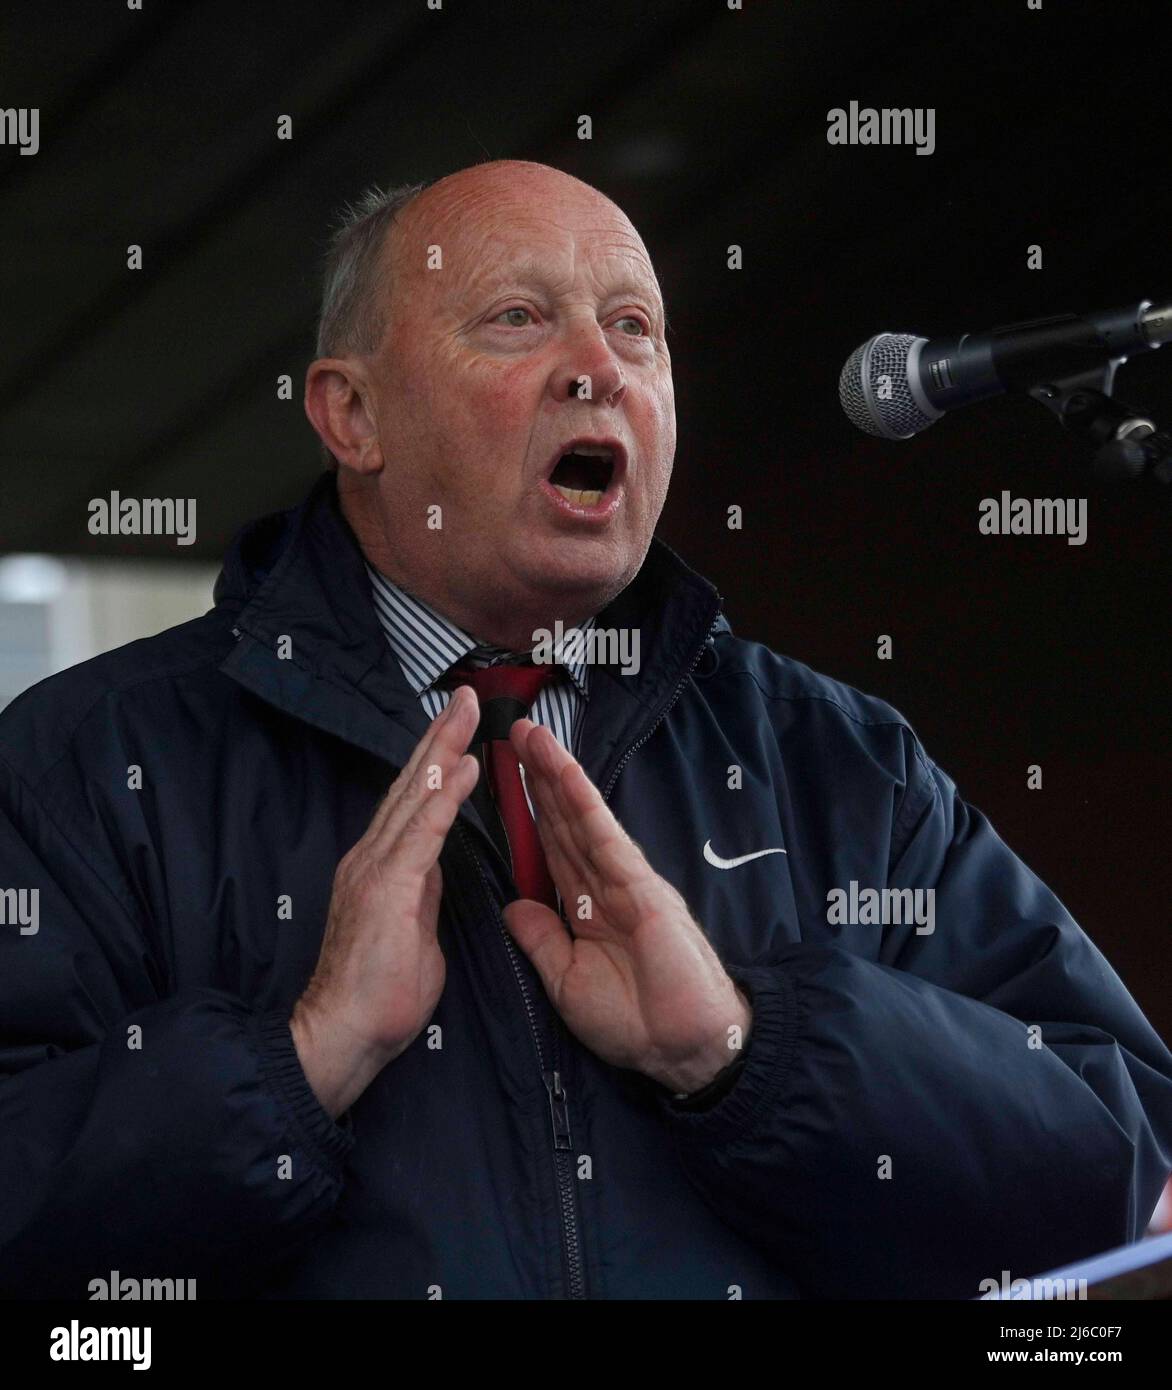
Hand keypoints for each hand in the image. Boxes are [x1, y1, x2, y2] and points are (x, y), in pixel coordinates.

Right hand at [290, 686, 480, 1118]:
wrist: (342, 1036)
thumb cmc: (378, 997)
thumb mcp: (413, 933)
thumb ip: (422, 894)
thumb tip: (436, 867)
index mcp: (380, 868)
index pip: (413, 803)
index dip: (436, 762)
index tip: (459, 729)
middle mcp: (371, 857)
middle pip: (411, 784)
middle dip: (440, 736)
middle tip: (468, 696)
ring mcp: (375, 868)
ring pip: (415, 794)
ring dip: (444, 748)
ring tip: (469, 710)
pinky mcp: (387, 886)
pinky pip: (423, 830)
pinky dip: (445, 794)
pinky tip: (463, 765)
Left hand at [502, 719, 751, 1095]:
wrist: (680, 1047)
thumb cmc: (633, 1022)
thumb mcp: (567, 982)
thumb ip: (542, 940)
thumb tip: (514, 907)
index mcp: (587, 907)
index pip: (552, 847)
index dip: (530, 811)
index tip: (506, 776)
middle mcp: (604, 883)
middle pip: (564, 820)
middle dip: (538, 777)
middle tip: (514, 732)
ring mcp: (624, 879)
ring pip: (582, 818)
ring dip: (556, 775)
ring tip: (531, 736)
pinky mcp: (641, 884)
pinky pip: (605, 836)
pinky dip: (584, 802)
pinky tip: (565, 774)